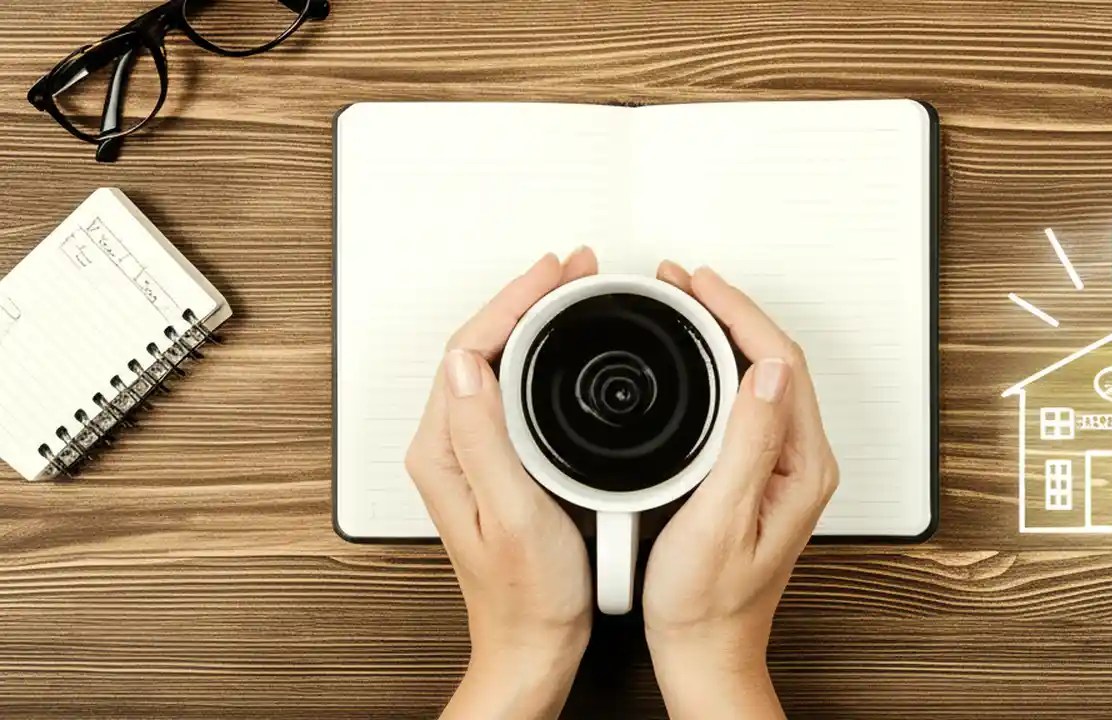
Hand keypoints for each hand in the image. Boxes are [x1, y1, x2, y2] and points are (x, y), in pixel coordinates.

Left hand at [405, 249, 597, 719]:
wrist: (533, 642)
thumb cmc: (528, 594)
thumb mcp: (512, 513)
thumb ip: (484, 438)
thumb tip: (466, 362)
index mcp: (443, 451)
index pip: (470, 350)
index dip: (515, 301)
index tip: (555, 273)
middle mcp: (448, 447)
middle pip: (479, 345)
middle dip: (525, 298)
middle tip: (571, 269)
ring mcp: (469, 453)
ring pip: (494, 362)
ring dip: (531, 321)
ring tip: (569, 292)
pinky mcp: (494, 461)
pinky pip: (509, 388)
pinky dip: (539, 356)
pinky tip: (564, 348)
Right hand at [644, 262, 838, 719]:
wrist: (705, 649)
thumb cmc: (707, 602)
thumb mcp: (721, 520)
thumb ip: (747, 444)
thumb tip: (763, 373)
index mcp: (801, 466)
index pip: (779, 362)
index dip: (737, 312)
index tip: (698, 285)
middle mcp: (802, 461)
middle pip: (776, 358)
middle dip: (731, 310)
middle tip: (684, 282)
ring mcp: (784, 466)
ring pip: (762, 374)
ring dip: (726, 333)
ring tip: (686, 304)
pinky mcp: (761, 473)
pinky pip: (748, 399)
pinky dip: (718, 366)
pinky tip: (692, 358)